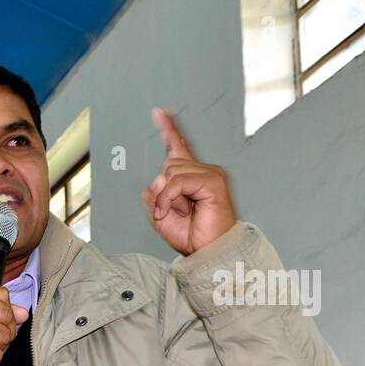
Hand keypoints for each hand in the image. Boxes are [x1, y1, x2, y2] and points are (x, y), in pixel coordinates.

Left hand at [141, 107, 236, 255]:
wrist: (209, 252)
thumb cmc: (192, 236)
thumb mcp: (161, 217)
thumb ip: (154, 198)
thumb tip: (151, 183)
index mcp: (192, 177)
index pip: (179, 148)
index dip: (169, 130)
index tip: (158, 113)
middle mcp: (204, 171)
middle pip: (168, 164)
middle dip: (162, 190)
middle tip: (172, 210)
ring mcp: (211, 174)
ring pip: (171, 172)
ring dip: (165, 197)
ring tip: (177, 213)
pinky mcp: (213, 181)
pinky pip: (178, 181)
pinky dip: (170, 197)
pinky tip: (176, 210)